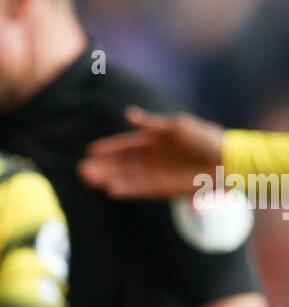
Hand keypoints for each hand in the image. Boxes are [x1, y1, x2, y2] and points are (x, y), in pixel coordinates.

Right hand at [78, 106, 224, 198]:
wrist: (225, 160)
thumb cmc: (202, 138)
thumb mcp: (176, 126)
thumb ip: (150, 123)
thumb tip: (127, 115)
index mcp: (153, 140)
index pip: (125, 145)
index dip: (109, 148)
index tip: (91, 150)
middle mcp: (150, 158)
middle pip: (121, 164)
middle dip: (102, 166)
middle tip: (82, 170)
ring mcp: (154, 174)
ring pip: (125, 177)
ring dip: (108, 178)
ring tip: (90, 180)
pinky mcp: (162, 189)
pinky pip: (138, 190)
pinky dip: (125, 190)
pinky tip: (110, 190)